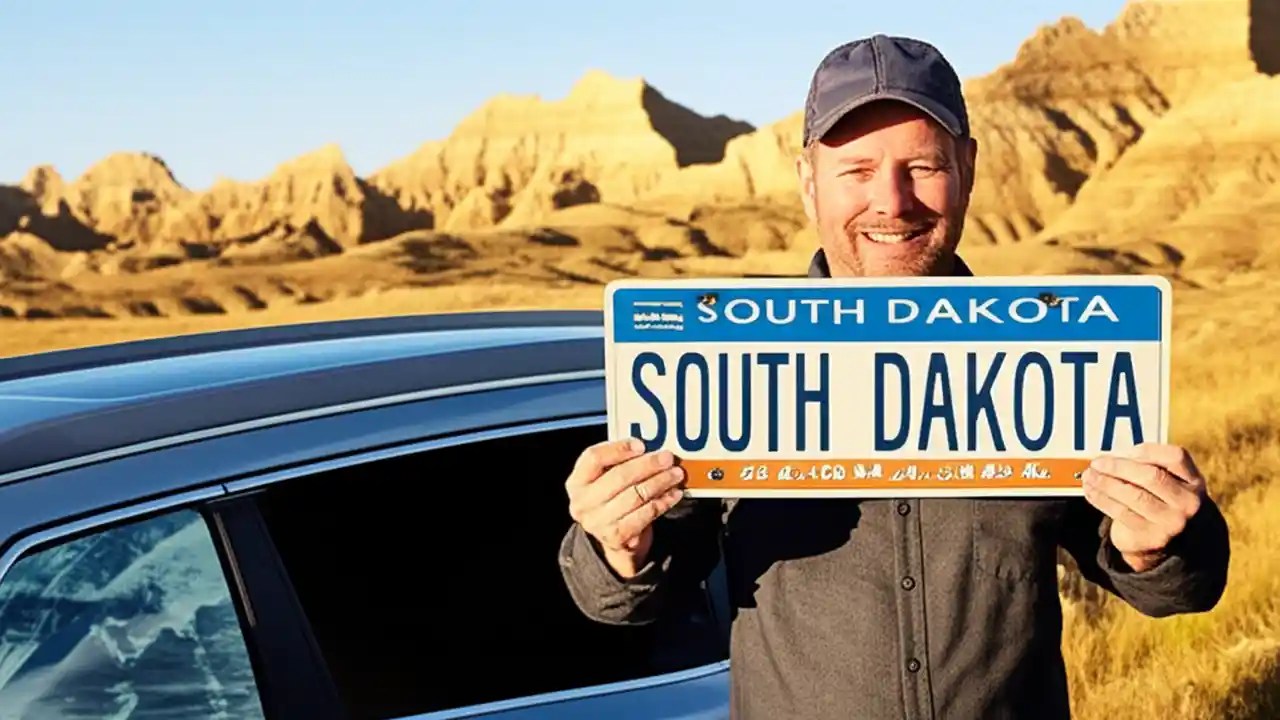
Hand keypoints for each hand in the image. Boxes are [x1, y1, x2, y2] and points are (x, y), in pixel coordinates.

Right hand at [565, 438, 685, 576]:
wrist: (612, 538)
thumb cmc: (611, 498)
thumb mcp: (605, 479)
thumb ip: (620, 462)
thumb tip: (651, 448)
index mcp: (576, 482)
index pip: (594, 458)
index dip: (619, 449)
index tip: (641, 445)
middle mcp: (583, 503)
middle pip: (618, 476)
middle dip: (647, 465)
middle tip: (667, 457)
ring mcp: (598, 522)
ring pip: (635, 496)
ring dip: (660, 482)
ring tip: (675, 474)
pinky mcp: (617, 537)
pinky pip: (646, 514)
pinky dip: (663, 502)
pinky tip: (675, 493)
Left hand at [1082, 443, 1206, 571]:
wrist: (1171, 546)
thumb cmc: (1161, 504)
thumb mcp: (1168, 484)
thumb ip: (1148, 467)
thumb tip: (1110, 457)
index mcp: (1194, 482)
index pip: (1175, 457)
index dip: (1145, 451)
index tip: (1120, 451)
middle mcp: (1188, 503)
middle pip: (1151, 476)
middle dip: (1118, 467)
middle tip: (1096, 463)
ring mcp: (1171, 522)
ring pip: (1132, 495)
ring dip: (1105, 483)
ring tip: (1089, 476)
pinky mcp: (1152, 537)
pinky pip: (1121, 512)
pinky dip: (1101, 499)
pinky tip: (1091, 491)